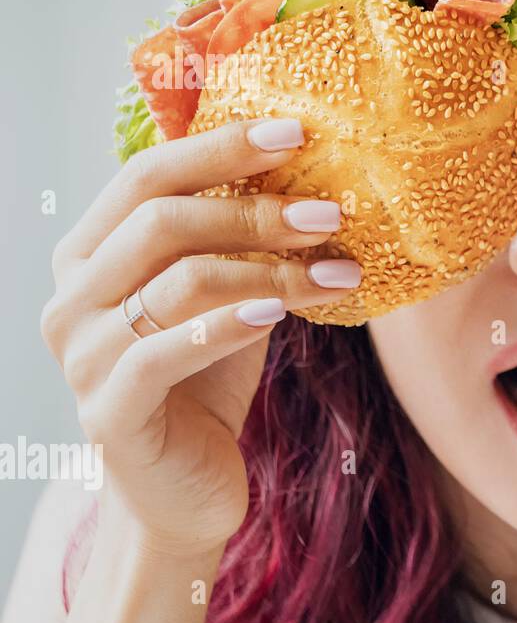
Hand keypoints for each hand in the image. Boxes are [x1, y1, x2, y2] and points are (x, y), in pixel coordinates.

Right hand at [40, 118, 360, 556]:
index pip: (146, 175)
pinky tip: (282, 314)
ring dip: (270, 270)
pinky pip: (168, 353)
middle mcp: (72, 296)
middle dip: (256, 209)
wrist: (186, 489)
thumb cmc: (209, 381)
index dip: (218, 147)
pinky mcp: (108, 412)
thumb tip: (312, 172)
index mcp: (90, 254)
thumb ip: (241, 242)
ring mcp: (81, 355)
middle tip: (331, 213)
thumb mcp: (228, 297)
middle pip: (162, 220)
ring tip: (339, 271)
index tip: (296, 132)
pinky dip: (230, 326)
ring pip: (178, 282)